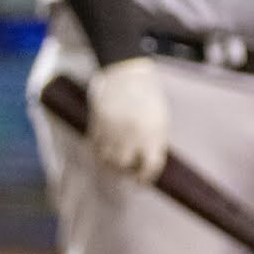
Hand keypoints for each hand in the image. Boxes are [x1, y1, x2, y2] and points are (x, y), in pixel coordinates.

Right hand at [86, 57, 168, 183]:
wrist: (126, 72)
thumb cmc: (148, 94)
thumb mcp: (159, 118)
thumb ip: (154, 140)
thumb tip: (147, 161)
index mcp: (154, 133)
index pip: (151, 166)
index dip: (146, 177)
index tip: (141, 181)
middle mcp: (133, 135)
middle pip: (123, 166)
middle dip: (124, 171)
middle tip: (125, 170)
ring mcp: (113, 130)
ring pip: (106, 159)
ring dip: (109, 162)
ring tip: (113, 159)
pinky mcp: (97, 123)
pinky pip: (94, 146)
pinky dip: (97, 150)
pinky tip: (102, 148)